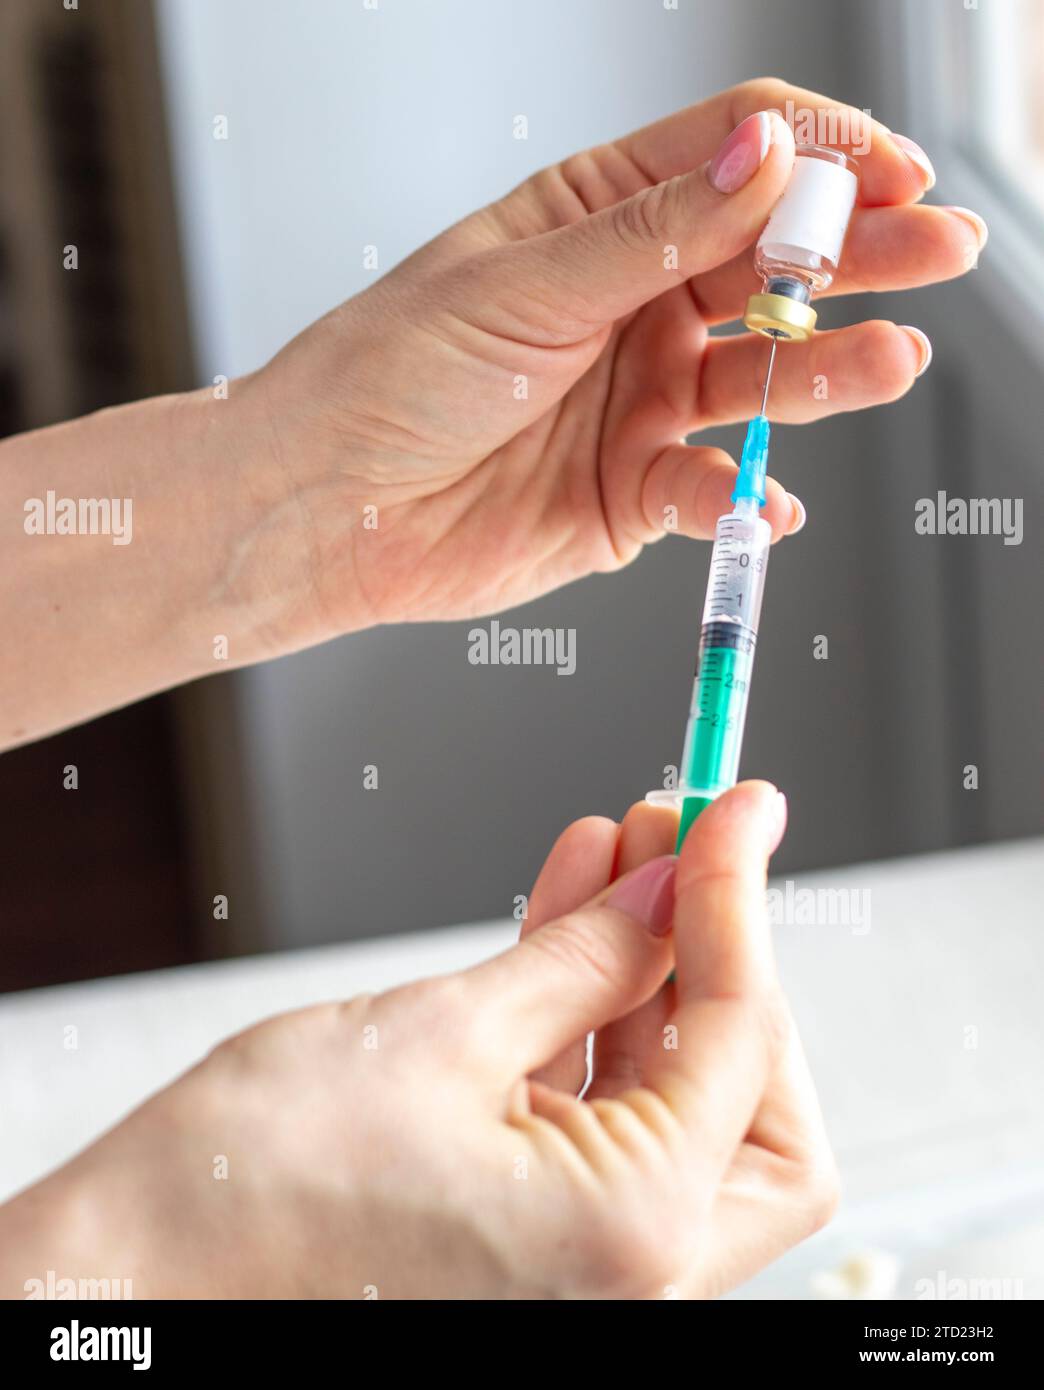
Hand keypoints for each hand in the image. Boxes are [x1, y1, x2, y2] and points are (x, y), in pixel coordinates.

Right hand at [0, 781, 835, 1298]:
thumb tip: (670, 892)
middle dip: (720, 963)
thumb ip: (586, 960)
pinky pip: (598, 1108)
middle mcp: (627, 1271)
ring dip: (648, 963)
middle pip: (751, 1098)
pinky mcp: (531, 1225)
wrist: (139, 1266)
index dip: (736, 902)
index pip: (742, 1037)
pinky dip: (591, 1010)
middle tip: (684, 851)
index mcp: (630, 1235)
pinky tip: (570, 909)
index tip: (732, 813)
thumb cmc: (257, 1186)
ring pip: (671, 1094)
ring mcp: (582, 1256)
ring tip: (619, 849)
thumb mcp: (444, 1032)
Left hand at [240, 78, 982, 643]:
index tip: (889, 174)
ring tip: (888, 362)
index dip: (818, 157)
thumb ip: (652, 235)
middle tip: (938, 251)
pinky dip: (745, 496)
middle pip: (771, 265)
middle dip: (859, 256)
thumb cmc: (388, 375)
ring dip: (825, 372)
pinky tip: (767, 498)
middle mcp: (633, 305)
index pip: (734, 161)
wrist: (326, 507)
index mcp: (600, 220)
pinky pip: (712, 488)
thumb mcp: (524, 285)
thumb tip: (764, 154)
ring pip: (759, 377)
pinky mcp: (631, 492)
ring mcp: (639, 400)